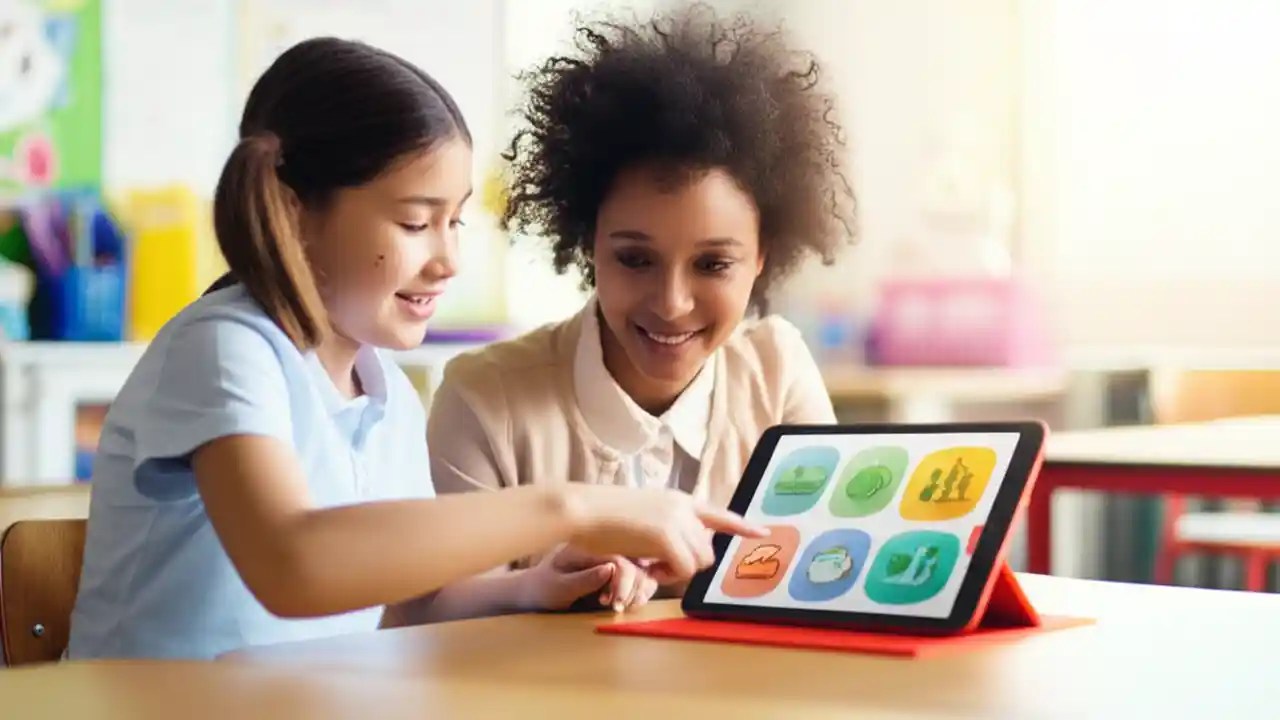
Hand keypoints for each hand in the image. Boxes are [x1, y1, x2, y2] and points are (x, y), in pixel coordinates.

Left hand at [516, 545, 656, 611]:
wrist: (534, 592)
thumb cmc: (543, 589)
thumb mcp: (557, 587)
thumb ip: (583, 579)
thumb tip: (611, 569)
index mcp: (589, 545)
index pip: (619, 557)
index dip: (623, 582)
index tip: (614, 604)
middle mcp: (605, 548)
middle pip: (638, 561)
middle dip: (634, 588)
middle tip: (618, 608)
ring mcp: (613, 559)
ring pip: (644, 569)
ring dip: (641, 590)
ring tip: (623, 607)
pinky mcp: (618, 572)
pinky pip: (642, 577)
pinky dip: (642, 591)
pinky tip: (629, 604)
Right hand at [564, 486, 765, 584]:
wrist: (584, 509)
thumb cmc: (602, 517)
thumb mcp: (643, 516)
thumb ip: (665, 528)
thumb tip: (679, 553)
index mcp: (678, 500)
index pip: (718, 514)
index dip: (741, 526)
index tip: (762, 532)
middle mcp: (684, 508)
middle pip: (707, 551)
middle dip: (687, 564)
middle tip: (657, 564)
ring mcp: (677, 521)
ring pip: (698, 562)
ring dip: (677, 572)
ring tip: (650, 564)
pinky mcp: (667, 537)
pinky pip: (683, 569)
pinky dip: (667, 576)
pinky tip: (648, 567)